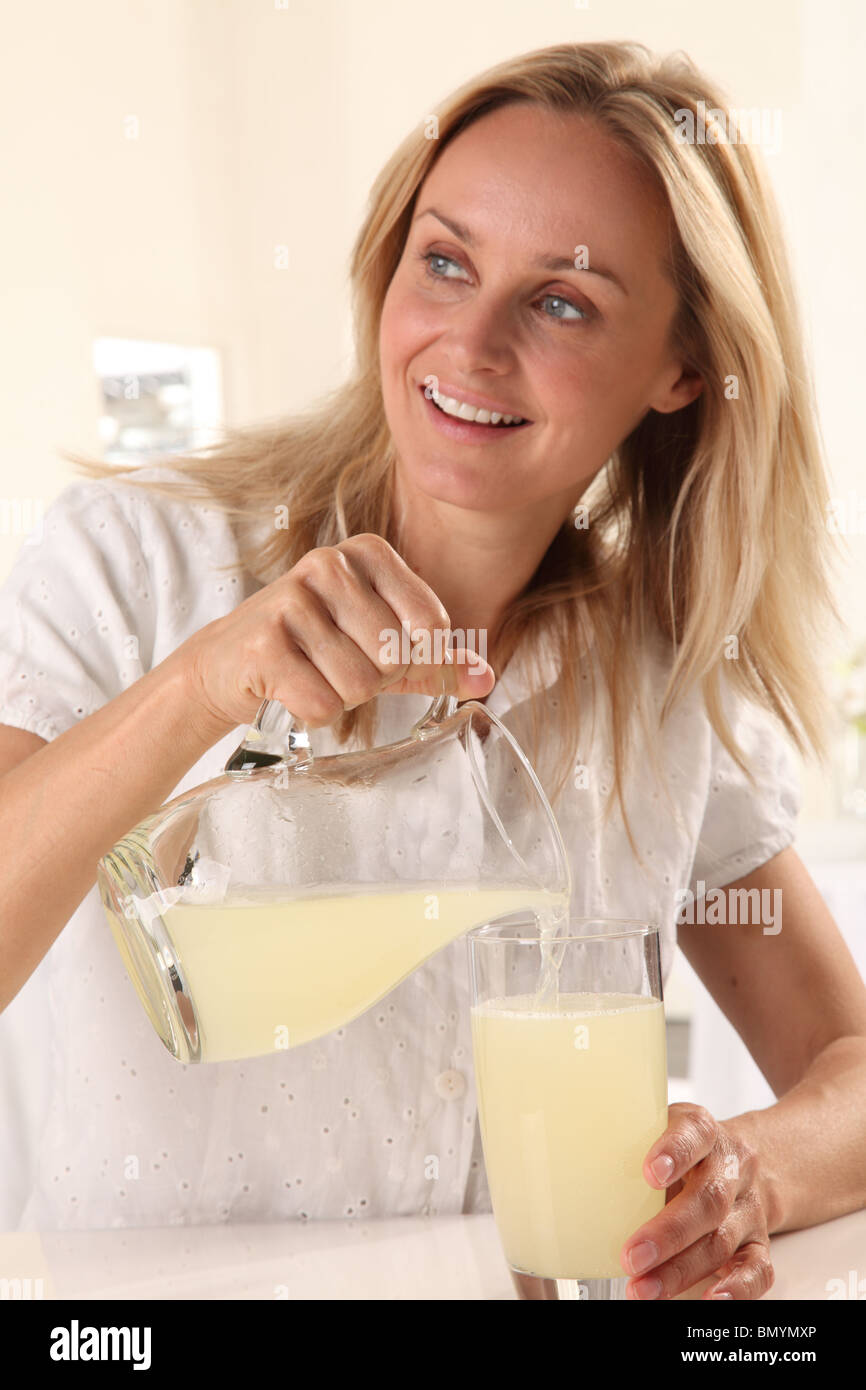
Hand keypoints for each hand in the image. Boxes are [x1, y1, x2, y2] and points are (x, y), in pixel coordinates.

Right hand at [170, 532, 495, 741]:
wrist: (227, 665)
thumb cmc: (314, 651)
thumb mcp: (379, 647)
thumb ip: (433, 660)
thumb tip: (485, 677)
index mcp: (368, 553)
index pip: (431, 625)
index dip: (415, 659)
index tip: (380, 655)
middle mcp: (329, 564)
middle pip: (395, 657)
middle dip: (372, 680)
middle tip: (334, 665)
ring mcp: (291, 599)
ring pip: (360, 683)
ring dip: (339, 697)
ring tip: (310, 674)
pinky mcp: (261, 642)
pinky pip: (321, 703)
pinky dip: (310, 712)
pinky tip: (287, 688)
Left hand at [619, 1101, 774, 1299]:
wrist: (740, 1162)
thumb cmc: (683, 1150)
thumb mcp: (656, 1130)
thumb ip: (628, 1145)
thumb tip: (569, 1170)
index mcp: (702, 1131)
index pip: (693, 1134)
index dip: (674, 1152)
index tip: (649, 1173)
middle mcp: (731, 1168)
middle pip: (708, 1199)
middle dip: (668, 1233)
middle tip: (631, 1257)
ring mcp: (747, 1208)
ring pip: (722, 1240)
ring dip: (681, 1271)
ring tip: (643, 1289)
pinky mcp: (759, 1243)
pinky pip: (757, 1269)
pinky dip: (736, 1289)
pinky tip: (709, 1301)